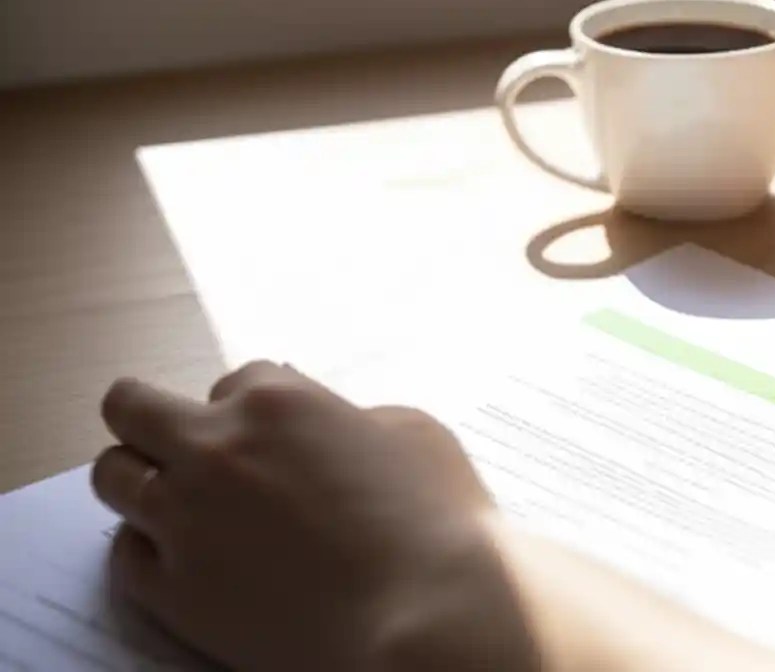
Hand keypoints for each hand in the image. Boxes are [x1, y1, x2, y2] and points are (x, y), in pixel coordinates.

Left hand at [92, 362, 535, 671]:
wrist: (427, 619)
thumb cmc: (437, 525)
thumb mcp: (416, 435)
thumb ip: (359, 418)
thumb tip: (339, 428)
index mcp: (276, 402)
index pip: (234, 381)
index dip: (254, 409)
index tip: (271, 437)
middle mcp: (215, 451)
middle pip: (132, 407)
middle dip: (151, 419)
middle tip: (179, 444)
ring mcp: (185, 521)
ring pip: (111, 475)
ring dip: (140, 478)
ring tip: (175, 500)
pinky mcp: (174, 592)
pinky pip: (123, 555)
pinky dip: (147, 548)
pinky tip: (186, 556)